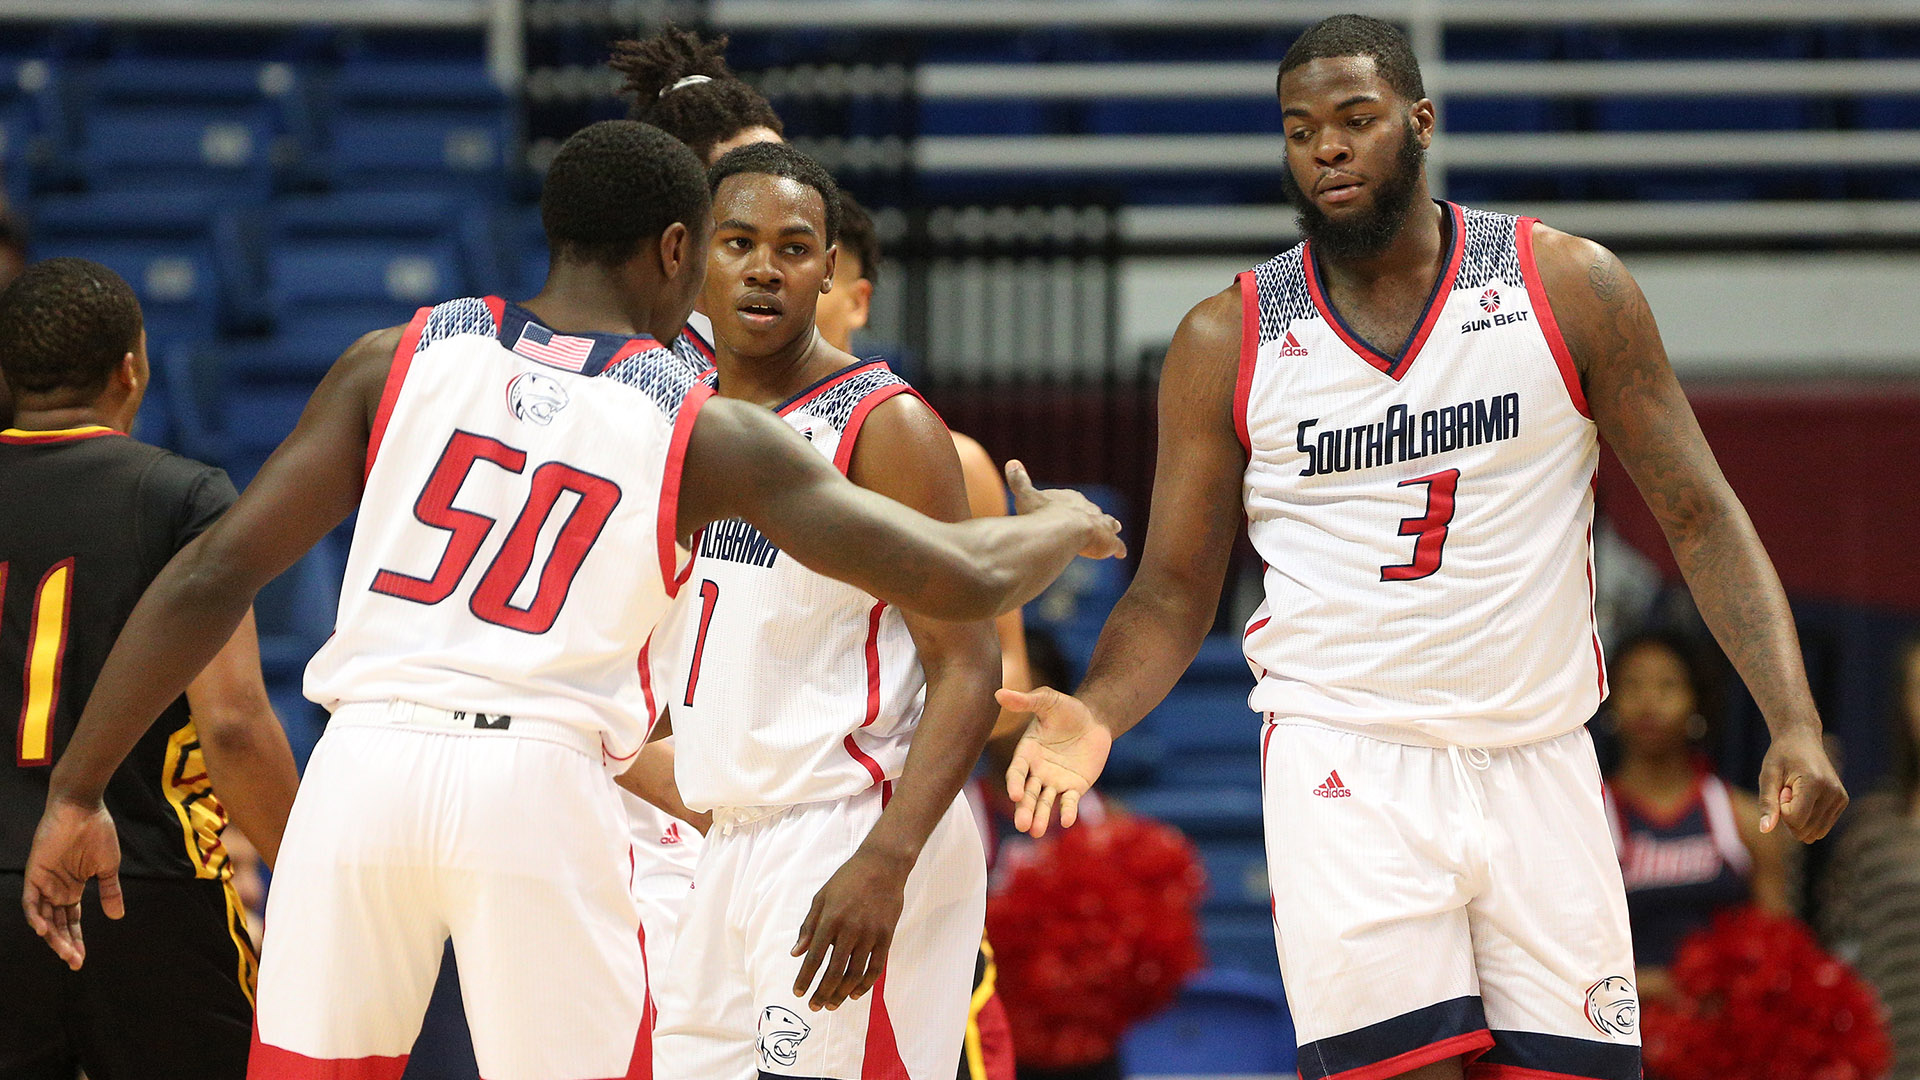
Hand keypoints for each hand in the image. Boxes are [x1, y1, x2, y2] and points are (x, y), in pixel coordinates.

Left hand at [21, 797, 124, 969]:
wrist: (83, 809)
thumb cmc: (98, 833)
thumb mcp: (108, 867)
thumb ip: (110, 891)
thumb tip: (118, 916)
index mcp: (73, 888)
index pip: (72, 921)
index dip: (76, 940)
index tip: (82, 960)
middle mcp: (56, 889)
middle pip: (57, 924)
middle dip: (65, 945)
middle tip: (75, 963)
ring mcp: (44, 883)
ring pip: (43, 918)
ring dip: (53, 937)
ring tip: (66, 953)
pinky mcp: (34, 874)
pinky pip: (30, 902)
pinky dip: (35, 917)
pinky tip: (44, 931)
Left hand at [790, 847, 909, 1011]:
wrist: (882, 865)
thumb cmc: (847, 880)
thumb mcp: (821, 898)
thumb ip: (808, 927)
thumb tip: (796, 953)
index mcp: (830, 919)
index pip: (814, 957)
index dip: (805, 978)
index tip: (798, 993)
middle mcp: (850, 929)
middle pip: (834, 971)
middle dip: (822, 992)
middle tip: (814, 1006)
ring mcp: (870, 934)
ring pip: (855, 973)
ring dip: (842, 993)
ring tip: (832, 1004)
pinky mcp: (886, 935)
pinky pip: (876, 966)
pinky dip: (865, 983)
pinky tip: (855, 993)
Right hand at [997, 685, 1112, 837]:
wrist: (1094, 719)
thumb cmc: (1067, 709)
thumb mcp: (1047, 701)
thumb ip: (1026, 701)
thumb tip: (999, 693)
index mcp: (1027, 753)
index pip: (1017, 772)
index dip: (1014, 783)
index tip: (1014, 794)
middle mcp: (1037, 771)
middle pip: (1028, 794)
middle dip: (1024, 809)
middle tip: (1022, 825)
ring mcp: (1055, 781)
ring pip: (1044, 802)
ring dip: (1039, 817)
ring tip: (1035, 832)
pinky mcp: (1074, 787)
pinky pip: (1069, 801)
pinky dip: (1067, 811)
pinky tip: (1066, 821)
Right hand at [1005, 460, 1125, 560]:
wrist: (1064, 530)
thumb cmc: (1042, 514)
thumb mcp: (1026, 496)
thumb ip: (1019, 481)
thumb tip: (1011, 462)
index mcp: (1070, 498)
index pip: (1072, 499)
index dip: (1070, 504)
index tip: (1069, 508)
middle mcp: (1089, 509)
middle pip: (1092, 510)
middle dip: (1092, 515)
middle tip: (1093, 519)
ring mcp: (1101, 525)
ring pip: (1108, 524)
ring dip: (1109, 527)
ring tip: (1114, 528)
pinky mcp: (1108, 542)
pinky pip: (1116, 546)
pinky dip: (1118, 549)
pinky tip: (1121, 553)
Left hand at [1756, 724, 1846, 841]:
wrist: (1802, 739)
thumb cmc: (1781, 756)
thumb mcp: (1768, 776)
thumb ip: (1767, 803)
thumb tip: (1764, 830)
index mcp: (1816, 784)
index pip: (1795, 820)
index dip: (1781, 809)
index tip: (1782, 788)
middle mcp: (1834, 793)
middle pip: (1805, 830)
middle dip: (1789, 815)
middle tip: (1788, 790)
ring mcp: (1841, 799)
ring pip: (1814, 832)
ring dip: (1799, 818)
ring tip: (1797, 793)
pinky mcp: (1842, 802)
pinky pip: (1821, 827)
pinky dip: (1808, 818)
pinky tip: (1805, 797)